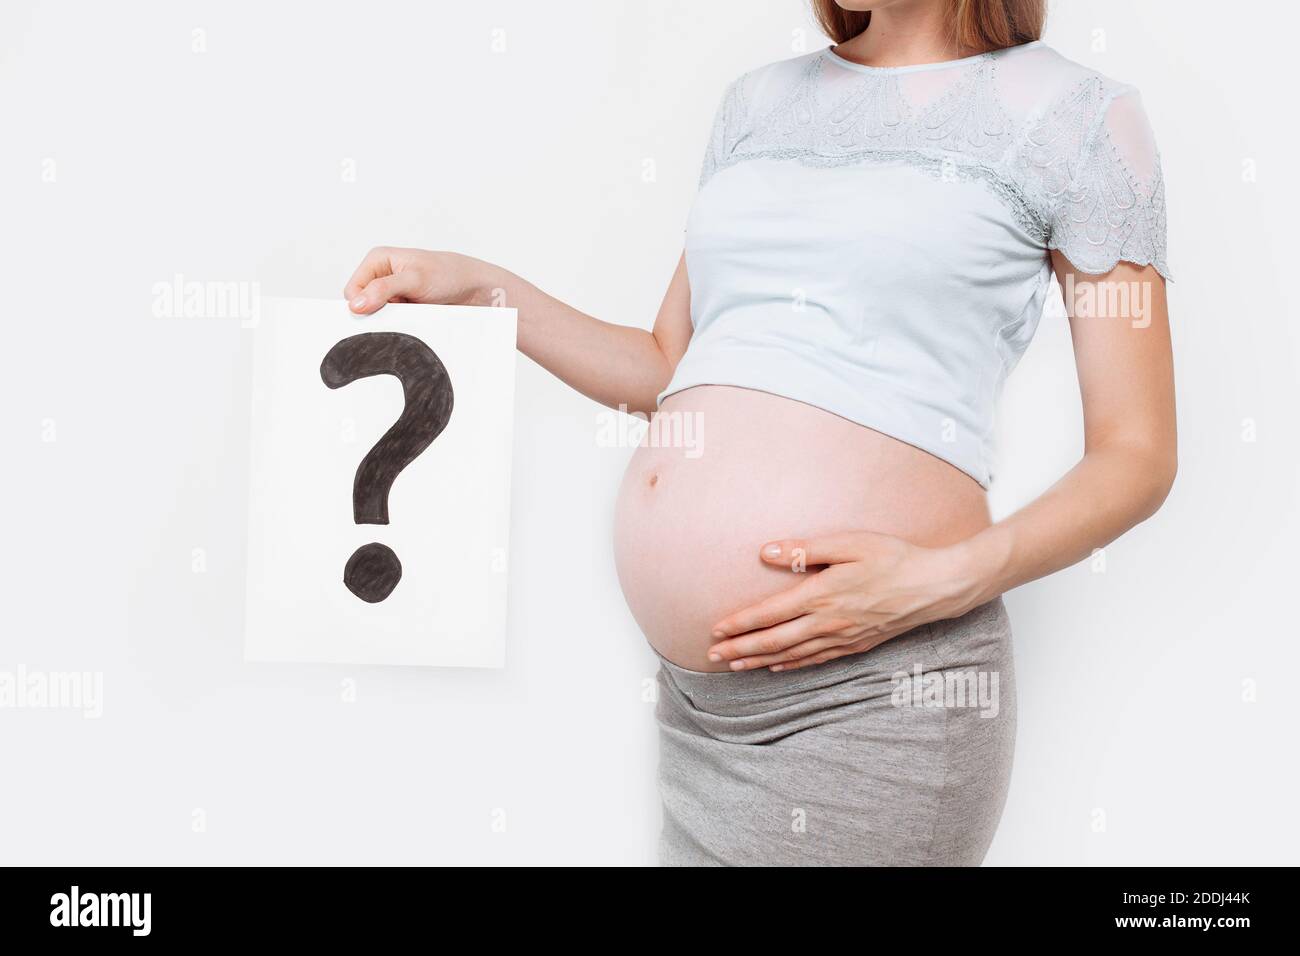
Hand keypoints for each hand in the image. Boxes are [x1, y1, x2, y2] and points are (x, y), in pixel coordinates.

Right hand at [344, 246, 504, 313]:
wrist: (475, 289)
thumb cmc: (449, 274)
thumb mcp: (414, 279)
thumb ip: (383, 289)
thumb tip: (356, 304)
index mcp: (378, 260)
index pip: (352, 290)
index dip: (363, 303)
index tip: (382, 310)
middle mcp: (382, 275)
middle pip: (362, 304)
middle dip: (377, 312)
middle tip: (400, 311)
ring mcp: (392, 293)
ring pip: (377, 315)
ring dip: (391, 318)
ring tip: (411, 311)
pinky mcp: (403, 307)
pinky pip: (391, 322)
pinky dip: (401, 323)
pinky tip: (415, 317)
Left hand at [707, 532, 989, 671]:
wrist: (935, 586)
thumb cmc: (893, 558)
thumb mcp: (849, 543)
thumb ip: (803, 550)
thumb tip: (764, 552)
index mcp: (821, 595)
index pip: (770, 614)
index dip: (740, 624)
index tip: (715, 630)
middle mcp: (828, 622)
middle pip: (774, 641)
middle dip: (741, 648)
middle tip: (713, 657)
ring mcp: (843, 638)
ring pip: (792, 655)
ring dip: (761, 660)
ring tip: (736, 666)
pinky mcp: (856, 645)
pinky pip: (816, 660)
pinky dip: (792, 665)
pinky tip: (778, 667)